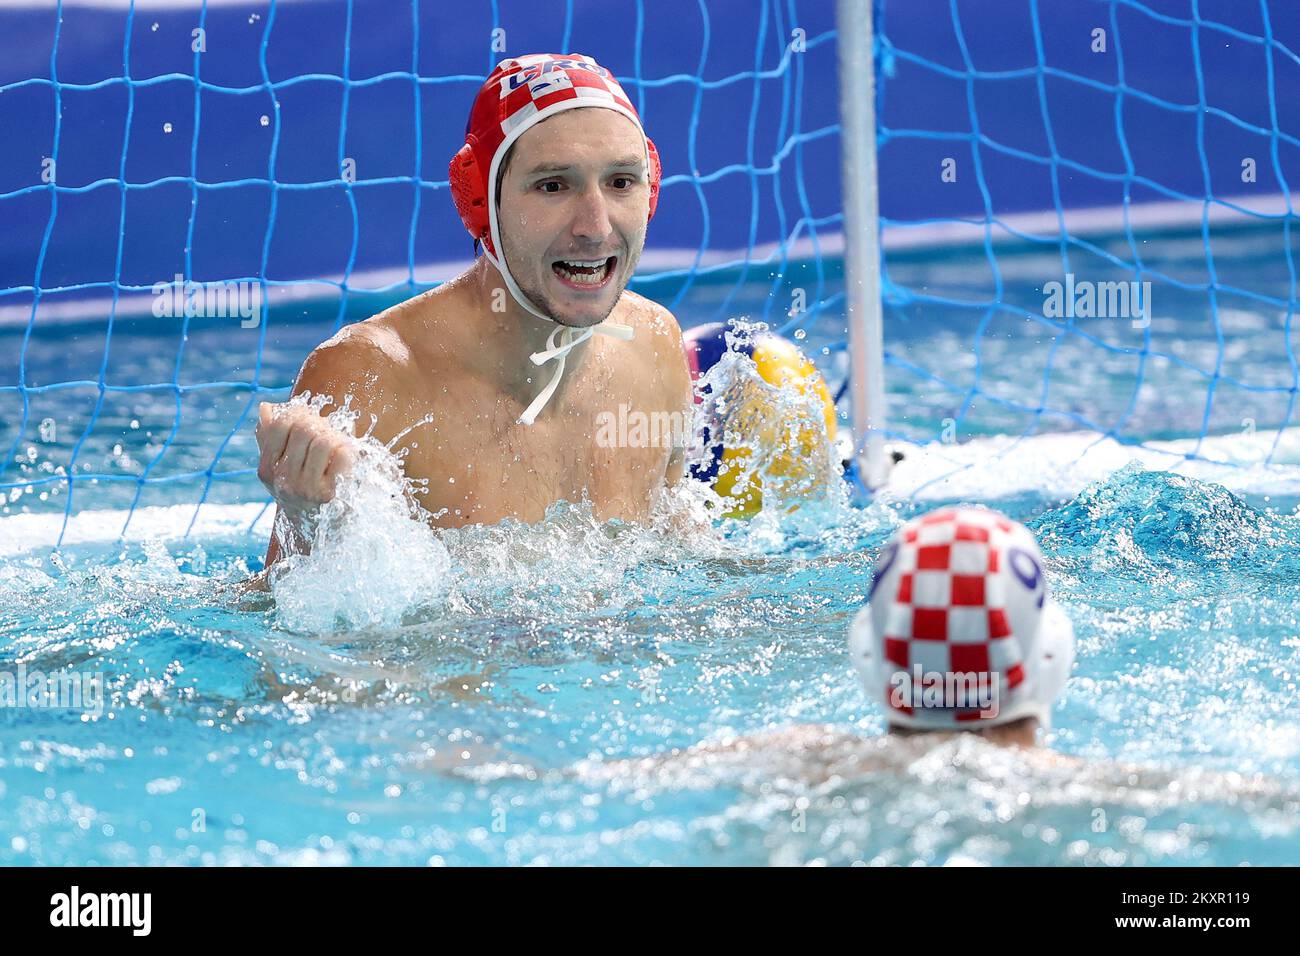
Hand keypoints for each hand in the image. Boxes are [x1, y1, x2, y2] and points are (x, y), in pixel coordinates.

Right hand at [255, 401, 357, 516]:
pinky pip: (342, 455)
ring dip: (334, 436)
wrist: (323, 529)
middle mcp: (284, 481)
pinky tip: (346, 458)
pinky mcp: (330, 495)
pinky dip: (348, 450)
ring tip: (337, 444)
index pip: (280, 425)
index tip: (309, 415)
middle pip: (304, 430)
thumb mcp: (281, 467)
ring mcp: (306, 490)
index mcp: (267, 471)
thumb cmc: (304, 490)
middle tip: (328, 429)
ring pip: (324, 441)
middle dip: (319, 424)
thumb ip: (271, 438)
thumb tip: (266, 408)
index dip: (298, 413)